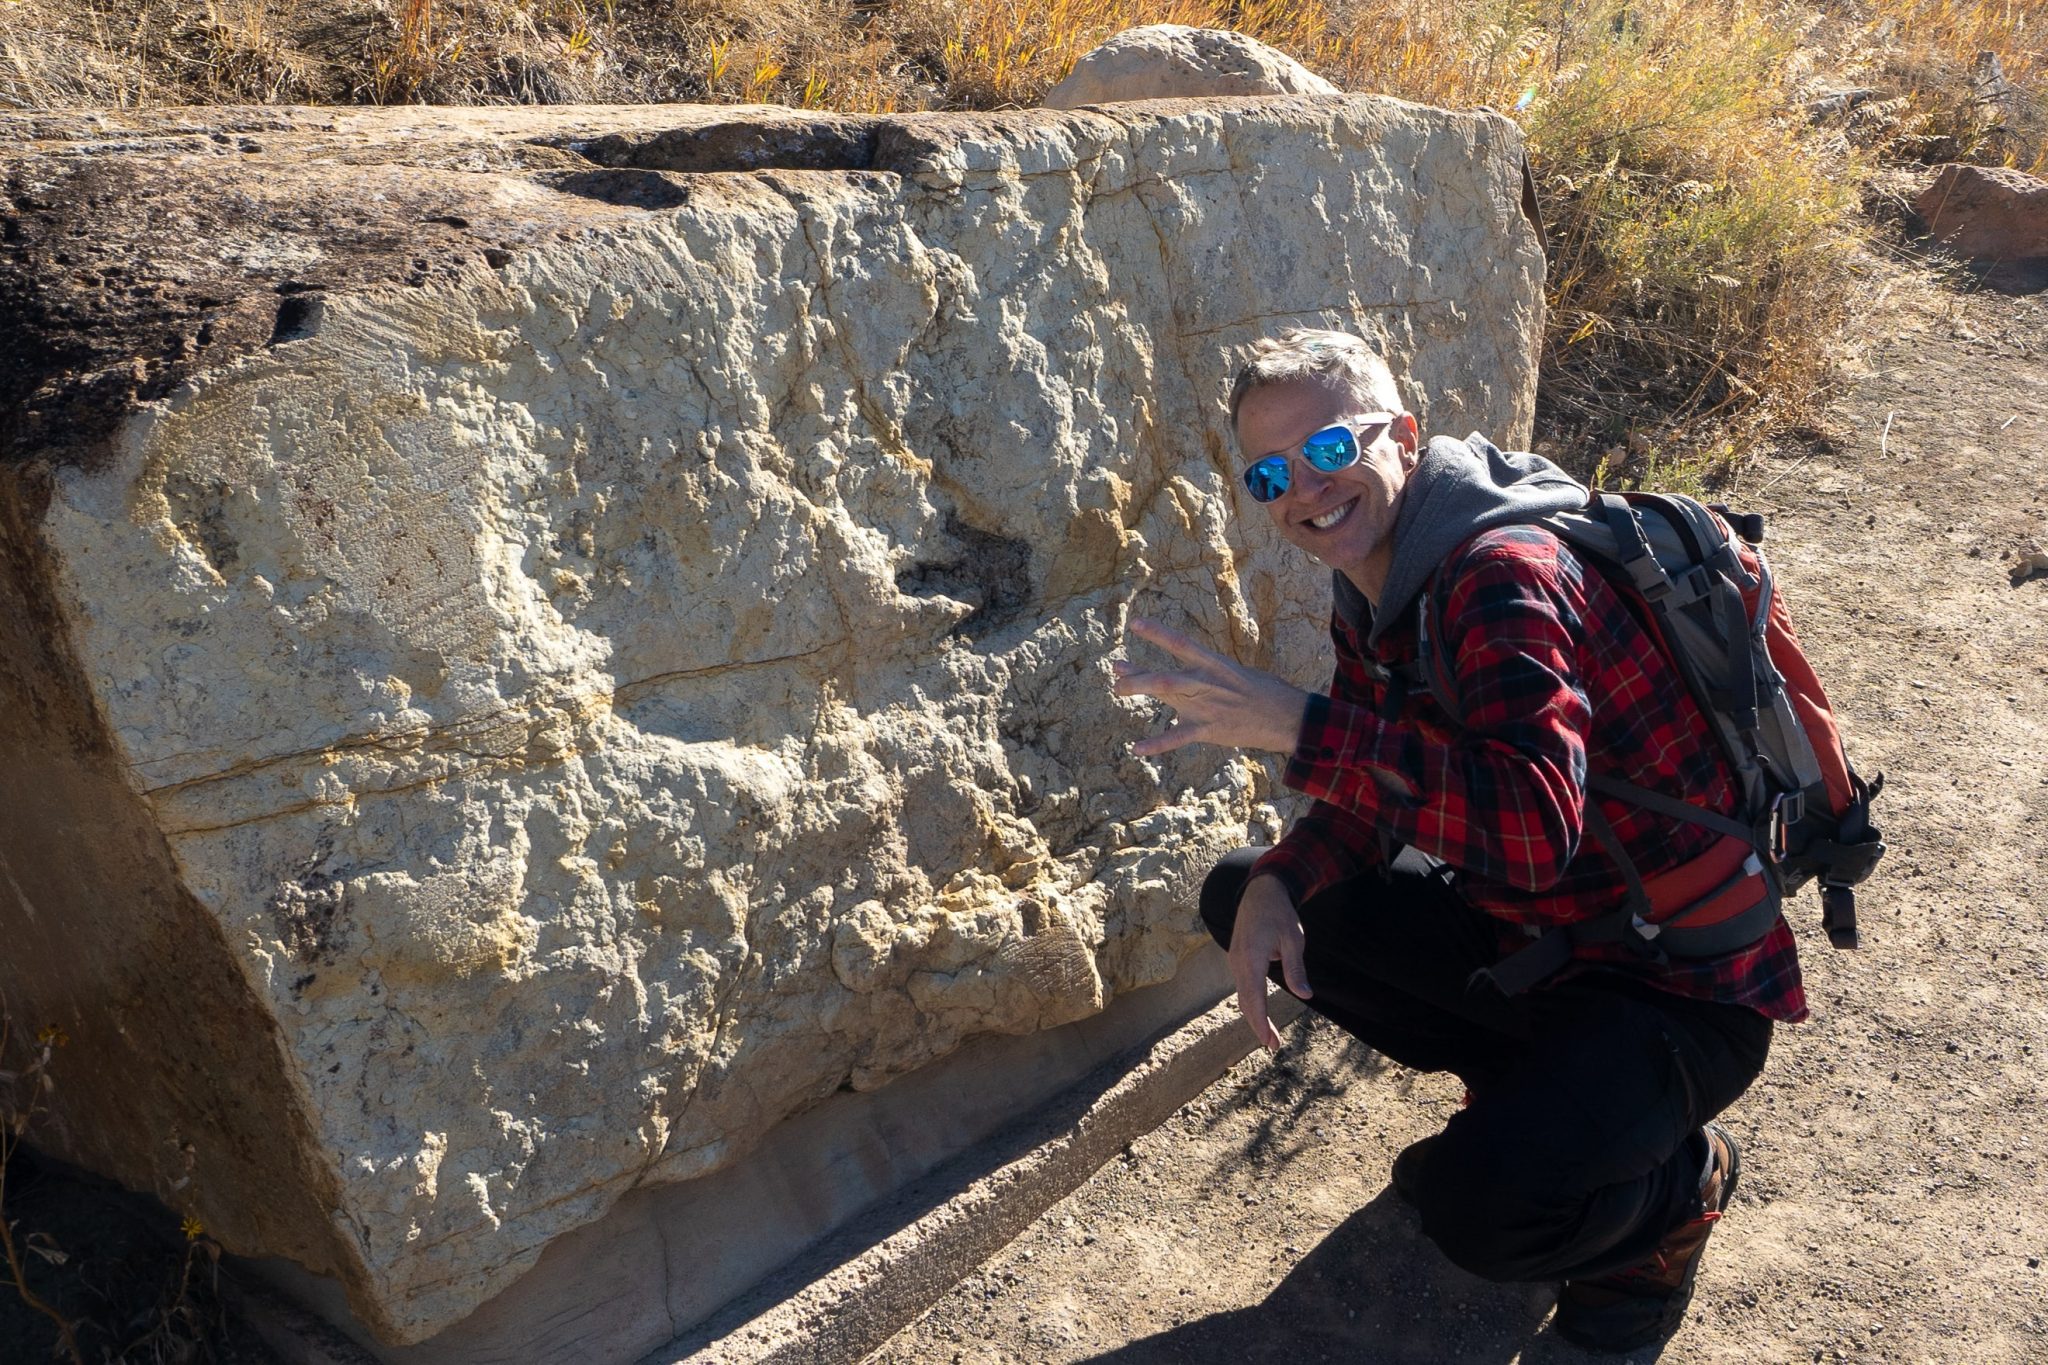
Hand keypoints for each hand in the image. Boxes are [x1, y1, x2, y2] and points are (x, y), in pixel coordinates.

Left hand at [1111, 618, 1308, 756]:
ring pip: (1167, 695)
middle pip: (1165, 674)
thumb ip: (1207, 674)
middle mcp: (1207, 682)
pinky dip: (1155, 744)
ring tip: (1117, 689)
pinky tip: (1135, 748)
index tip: (1136, 624)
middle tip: (1116, 670)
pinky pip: (1177, 738)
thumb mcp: (1236, 673)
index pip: (1182, 644)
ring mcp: (1207, 706)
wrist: (1288, 717)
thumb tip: (1184, 675)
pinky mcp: (1209, 730)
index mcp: (1215, 665)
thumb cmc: (1263, 693)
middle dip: (1137, 673)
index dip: (1158, 633)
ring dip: (1139, 689)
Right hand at [1229, 874, 1311, 1050]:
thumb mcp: (1294, 939)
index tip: (1269, 1042)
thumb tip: (1305, 994)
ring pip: (1243, 996)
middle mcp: (1238, 962)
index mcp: (1251, 958)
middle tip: (1273, 1046)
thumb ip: (1296, 968)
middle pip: (1246, 1001)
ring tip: (1269, 1036)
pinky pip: (1242, 986)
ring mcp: (1235, 960)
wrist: (1260, 892)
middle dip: (1258, 1025)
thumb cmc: (1280, 914)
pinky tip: (1260, 1012)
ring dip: (1254, 1016)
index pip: (1255, 998)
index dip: (1261, 1022)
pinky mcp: (1237, 959)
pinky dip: (1251, 1003)